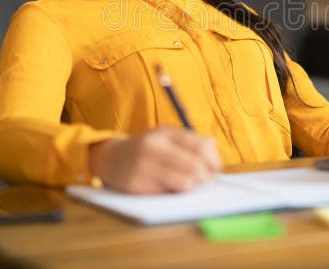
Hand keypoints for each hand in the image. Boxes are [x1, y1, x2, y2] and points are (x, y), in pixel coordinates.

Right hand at [88, 126, 221, 193]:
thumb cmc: (148, 148)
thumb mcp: (167, 136)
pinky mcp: (137, 187)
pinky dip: (175, 193)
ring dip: (192, 186)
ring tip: (189, 183)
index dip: (214, 161)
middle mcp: (153, 148)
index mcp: (165, 133)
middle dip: (205, 177)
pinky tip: (170, 187)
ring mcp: (144, 168)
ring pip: (184, 183)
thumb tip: (214, 153)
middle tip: (205, 180)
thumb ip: (192, 141)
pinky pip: (168, 195)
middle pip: (194, 166)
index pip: (200, 147)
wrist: (113, 158)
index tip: (216, 169)